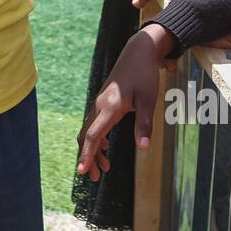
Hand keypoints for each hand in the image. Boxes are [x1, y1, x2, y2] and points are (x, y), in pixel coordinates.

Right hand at [77, 24, 176, 179]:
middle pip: (87, 136)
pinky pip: (94, 123)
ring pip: (89, 131)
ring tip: (103, 169)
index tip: (82, 171)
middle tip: (94, 178)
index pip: (94, 136)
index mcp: (110, 107)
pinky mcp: (103, 102)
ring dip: (93, 150)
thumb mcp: (148, 100)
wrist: (137, 52)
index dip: (88, 154)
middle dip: (88, 158)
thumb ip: (144, 125)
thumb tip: (143, 149)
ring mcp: (99, 103)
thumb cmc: (144, 74)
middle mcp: (100, 106)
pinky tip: (107, 147)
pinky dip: (97, 139)